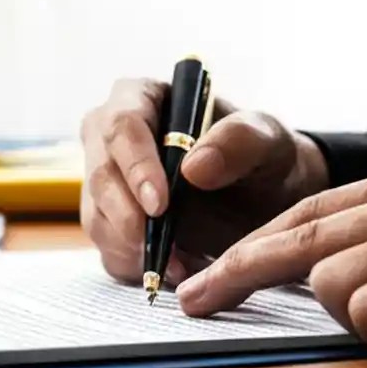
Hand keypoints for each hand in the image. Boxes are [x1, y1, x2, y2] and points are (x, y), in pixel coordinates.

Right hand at [79, 78, 329, 283]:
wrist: (264, 199)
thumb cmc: (262, 156)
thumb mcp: (268, 140)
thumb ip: (239, 141)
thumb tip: (192, 166)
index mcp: (140, 97)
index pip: (122, 126)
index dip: (136, 167)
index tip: (159, 205)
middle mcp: (109, 138)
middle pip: (100, 177)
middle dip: (129, 219)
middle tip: (164, 250)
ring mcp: (105, 185)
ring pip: (98, 220)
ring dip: (136, 250)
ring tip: (182, 265)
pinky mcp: (110, 225)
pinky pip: (109, 252)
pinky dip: (139, 268)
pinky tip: (175, 270)